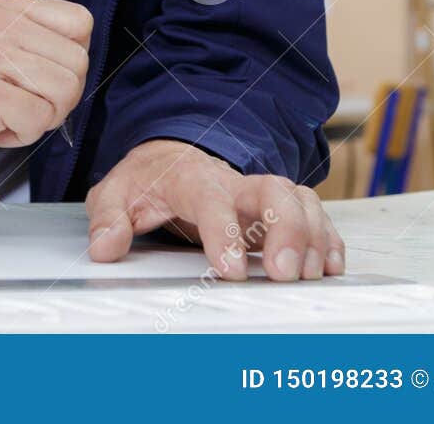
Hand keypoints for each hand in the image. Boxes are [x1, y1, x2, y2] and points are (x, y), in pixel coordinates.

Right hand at [0, 0, 91, 190]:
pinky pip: (38, 118)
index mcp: (2, 8)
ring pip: (64, 90)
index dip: (70, 61)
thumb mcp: (7, 54)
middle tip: (19, 102)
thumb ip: (44, 43)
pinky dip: (23, 133)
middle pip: (78, 61)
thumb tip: (85, 46)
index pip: (80, 22)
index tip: (37, 76)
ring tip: (5, 113)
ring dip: (41, 117)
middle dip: (58, 97)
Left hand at [85, 138, 344, 280]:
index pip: (211, 198)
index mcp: (190, 176)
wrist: (170, 157)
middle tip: (284, 274)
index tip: (230, 270)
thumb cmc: (147, 179)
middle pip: (273, 190)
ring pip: (300, 199)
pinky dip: (327, 238)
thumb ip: (109, 219)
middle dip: (286, 230)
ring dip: (312, 237)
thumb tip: (105, 248)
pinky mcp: (280, 206)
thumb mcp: (116, 193)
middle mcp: (233, 181)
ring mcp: (259, 192)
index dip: (224, 232)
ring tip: (308, 275)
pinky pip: (314, 213)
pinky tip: (328, 266)